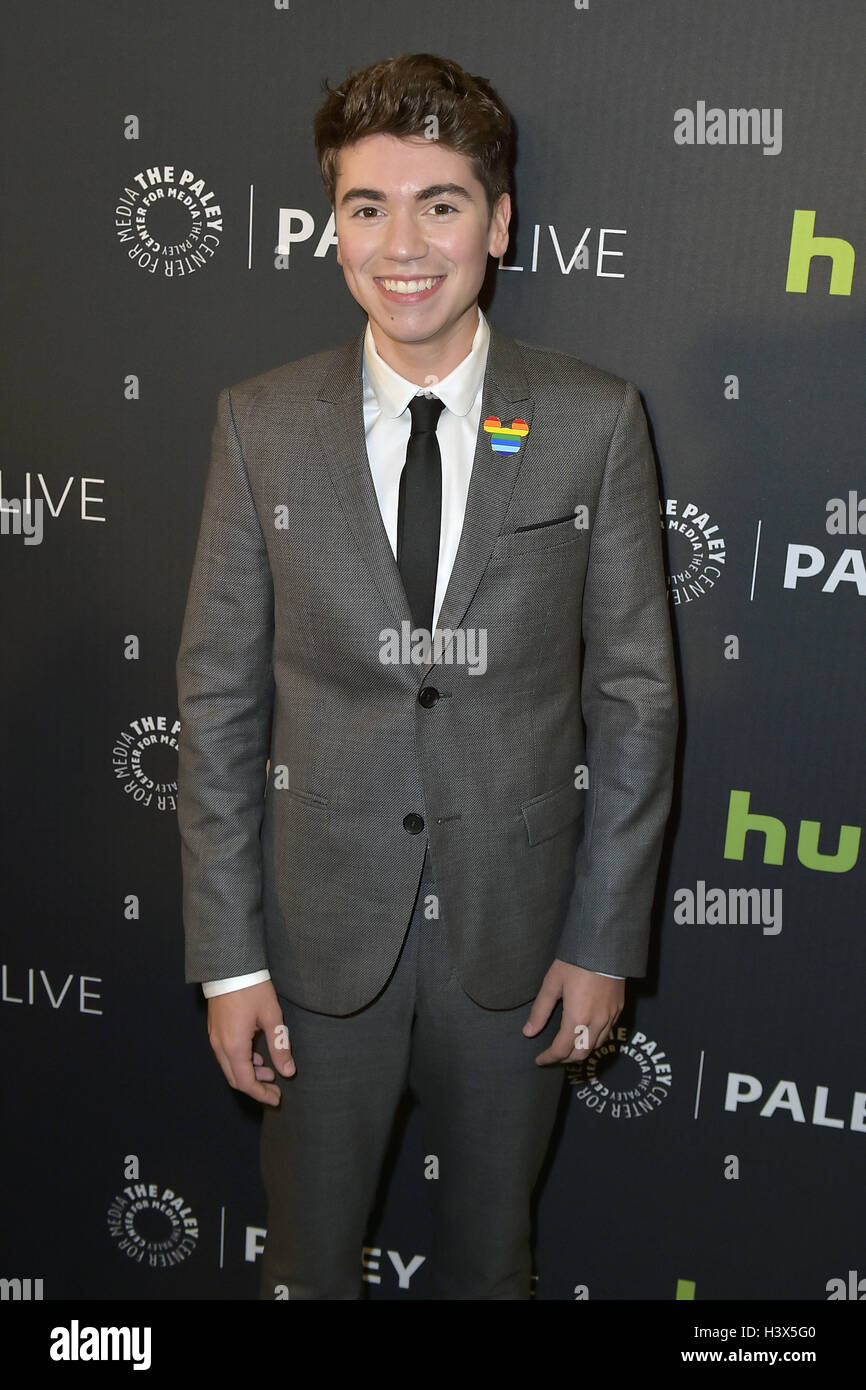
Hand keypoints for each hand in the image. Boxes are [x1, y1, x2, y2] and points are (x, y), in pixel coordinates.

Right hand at [207, 979, 294, 1105]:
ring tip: (269, 1072)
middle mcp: (219, 1047)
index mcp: (234, 1047)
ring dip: (248, 1074)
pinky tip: (256, 1056)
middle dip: (255, 1088)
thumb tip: (288, 1072)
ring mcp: (214, 1038)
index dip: (261, 1094)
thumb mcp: (272, 1017)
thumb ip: (279, 1046)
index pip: (246, 1083)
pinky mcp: (214, 1030)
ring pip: (229, 1067)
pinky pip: (225, 1055)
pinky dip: (240, 1062)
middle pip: (235, 1079)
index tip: (277, 1098)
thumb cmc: (253, 989)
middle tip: (275, 1089)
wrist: (229, 965)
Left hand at [523, 959, 623, 1064]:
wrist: (605, 946)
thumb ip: (540, 1011)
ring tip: (567, 1048)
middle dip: (565, 1059)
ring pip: (596, 1046)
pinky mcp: (619, 1009)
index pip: (561, 1050)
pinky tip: (586, 1034)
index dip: (549, 1058)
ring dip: (580, 1052)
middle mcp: (596, 1023)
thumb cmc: (575, 962)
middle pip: (581, 1054)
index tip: (539, 1060)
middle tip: (552, 1056)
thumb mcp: (552, 984)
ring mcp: (610, 1017)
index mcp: (577, 1018)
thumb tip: (528, 1032)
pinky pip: (607, 1034)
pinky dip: (594, 1041)